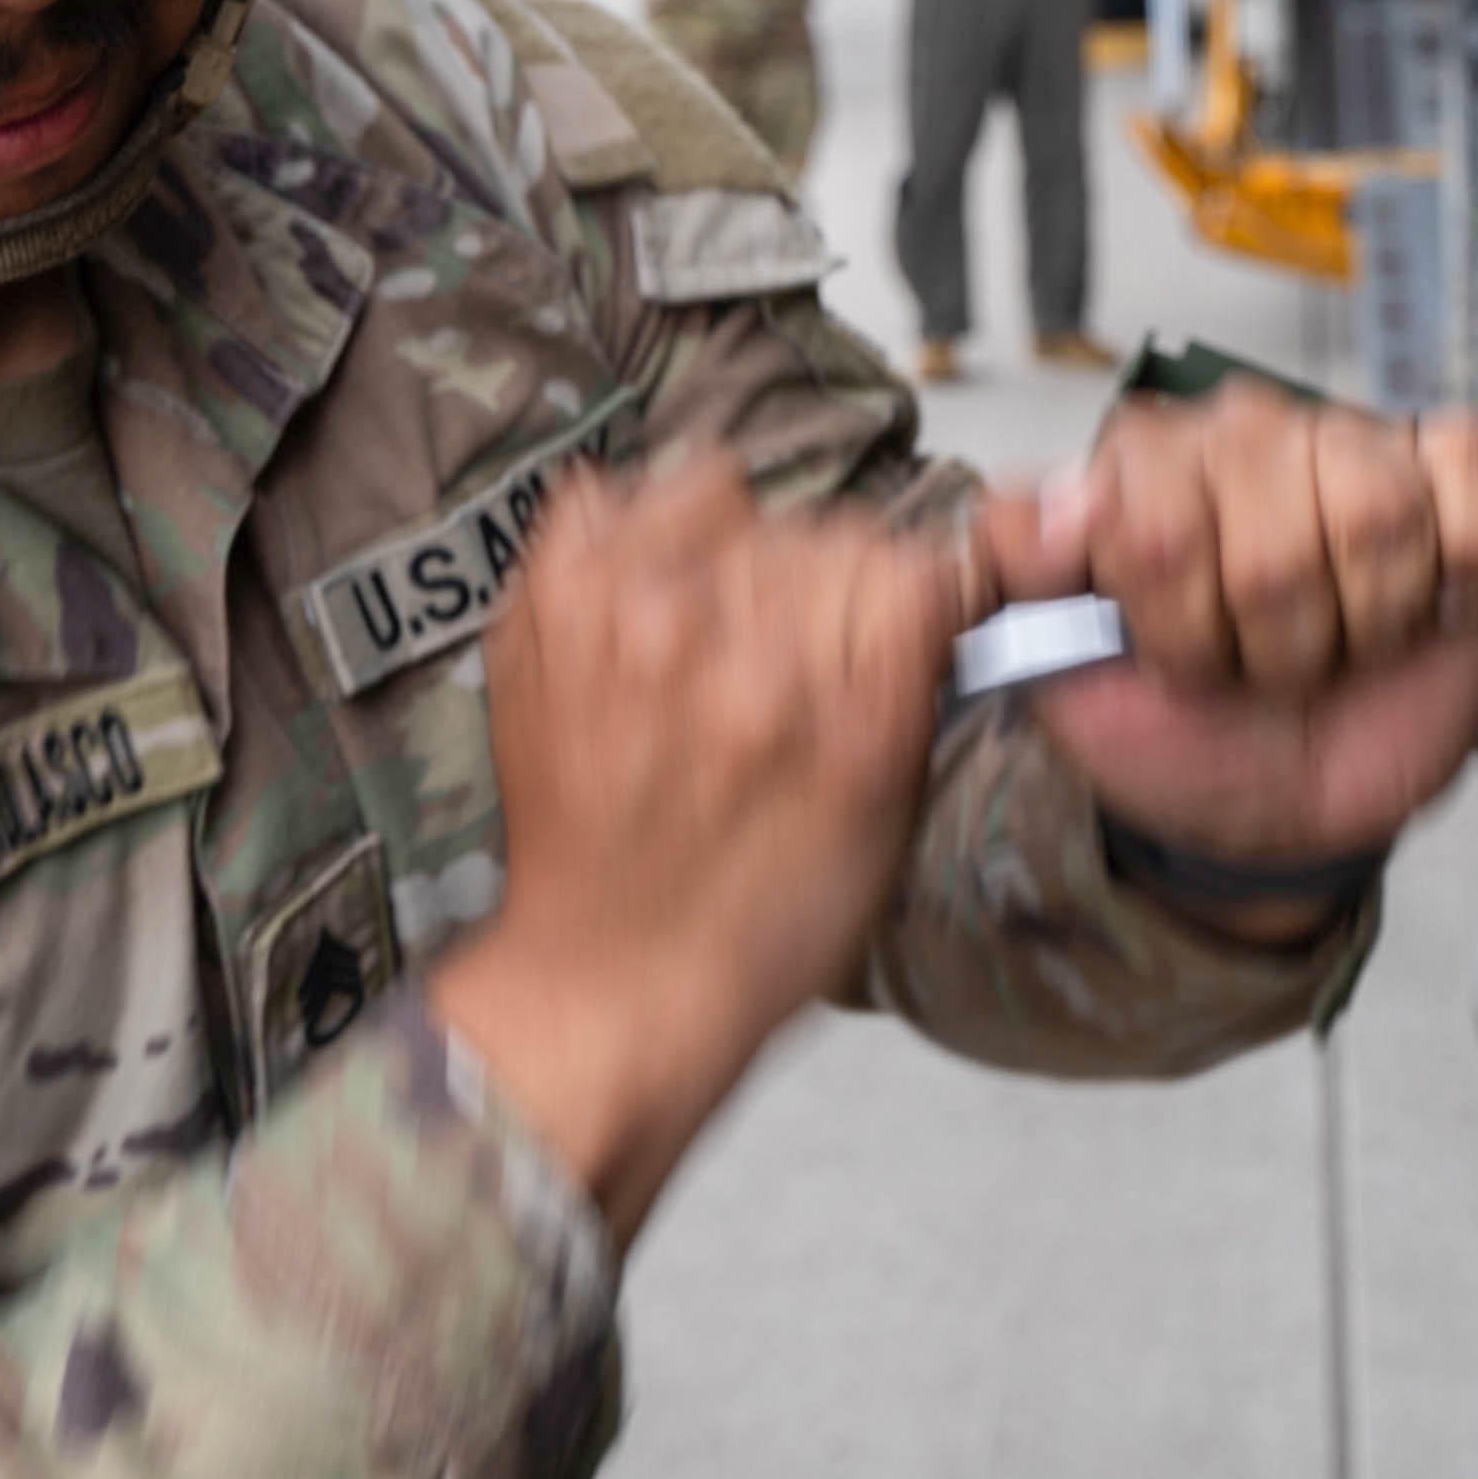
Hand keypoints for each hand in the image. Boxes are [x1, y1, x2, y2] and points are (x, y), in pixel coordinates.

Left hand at [427, 450, 957, 1239]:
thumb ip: (912, 674)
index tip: (880, 632)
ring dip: (726, 555)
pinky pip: (605, 497)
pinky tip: (638, 614)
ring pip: (721, 496)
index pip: (907, 561)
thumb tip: (929, 571)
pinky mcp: (548, 613)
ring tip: (705, 641)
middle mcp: (737, 645)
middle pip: (819, 530)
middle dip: (817, 585)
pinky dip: (625, 538)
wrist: (608, 982)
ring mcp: (628, 618)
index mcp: (840, 705)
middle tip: (785, 664)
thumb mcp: (886, 812)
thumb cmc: (758, 919)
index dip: (900, 596)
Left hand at [972, 384, 1477, 876]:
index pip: (1154, 509)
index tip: (1176, 660)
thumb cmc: (1187, 736)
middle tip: (1260, 663)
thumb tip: (1033, 510)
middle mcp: (1244, 436)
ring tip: (1336, 640)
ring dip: (1359, 621)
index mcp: (1142, 468)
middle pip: (1273, 531)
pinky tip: (1423, 604)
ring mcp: (1352, 445)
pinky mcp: (1456, 476)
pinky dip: (1458, 574)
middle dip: (1268, 636)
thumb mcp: (1068, 682)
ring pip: (1377, 516)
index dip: (1176, 617)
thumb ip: (1022, 581)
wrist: (1291, 804)